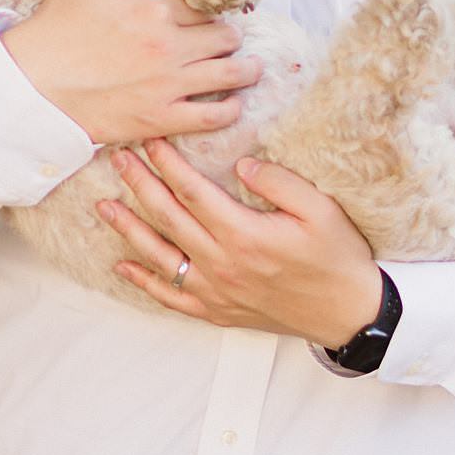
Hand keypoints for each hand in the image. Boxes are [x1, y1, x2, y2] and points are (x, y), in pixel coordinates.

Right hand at [3, 0, 261, 145]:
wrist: (33, 84)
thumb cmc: (55, 30)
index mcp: (153, 9)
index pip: (204, 6)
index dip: (211, 10)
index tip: (214, 15)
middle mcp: (169, 45)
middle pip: (225, 37)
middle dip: (231, 37)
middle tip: (232, 40)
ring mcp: (169, 85)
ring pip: (230, 75)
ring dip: (247, 70)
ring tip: (252, 69)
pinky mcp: (161, 118)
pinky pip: (213, 115)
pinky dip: (230, 109)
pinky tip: (233, 104)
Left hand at [101, 140, 383, 346]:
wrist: (350, 313)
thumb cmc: (338, 257)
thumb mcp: (321, 209)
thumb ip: (280, 182)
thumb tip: (241, 164)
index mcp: (244, 235)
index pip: (193, 191)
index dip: (168, 163)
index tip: (150, 141)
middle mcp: (222, 265)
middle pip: (168, 218)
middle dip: (139, 185)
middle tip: (118, 159)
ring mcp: (217, 292)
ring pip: (160, 257)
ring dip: (130, 229)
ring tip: (104, 205)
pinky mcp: (218, 312)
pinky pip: (172, 298)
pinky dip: (145, 282)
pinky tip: (124, 266)